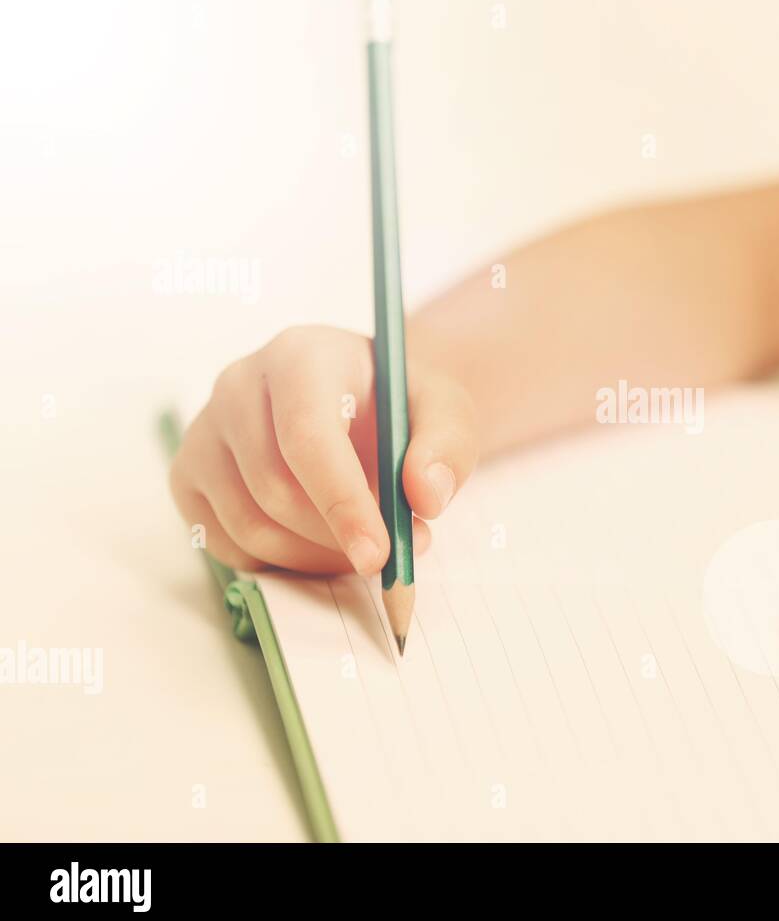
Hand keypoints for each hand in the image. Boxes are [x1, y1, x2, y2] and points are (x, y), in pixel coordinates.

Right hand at [170, 325, 476, 573]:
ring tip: (362, 546)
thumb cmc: (399, 406)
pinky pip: (228, 545)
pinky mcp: (189, 477)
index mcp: (299, 356)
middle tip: (389, 555)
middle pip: (274, 488)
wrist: (362, 402)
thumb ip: (447, 447)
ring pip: (249, 525)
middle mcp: (237, 385)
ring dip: (313, 556)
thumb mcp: (445, 412)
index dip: (341, 502)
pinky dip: (280, 564)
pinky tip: (321, 544)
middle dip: (336, 536)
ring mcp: (205, 432)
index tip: (378, 554)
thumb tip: (426, 497)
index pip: (306, 437)